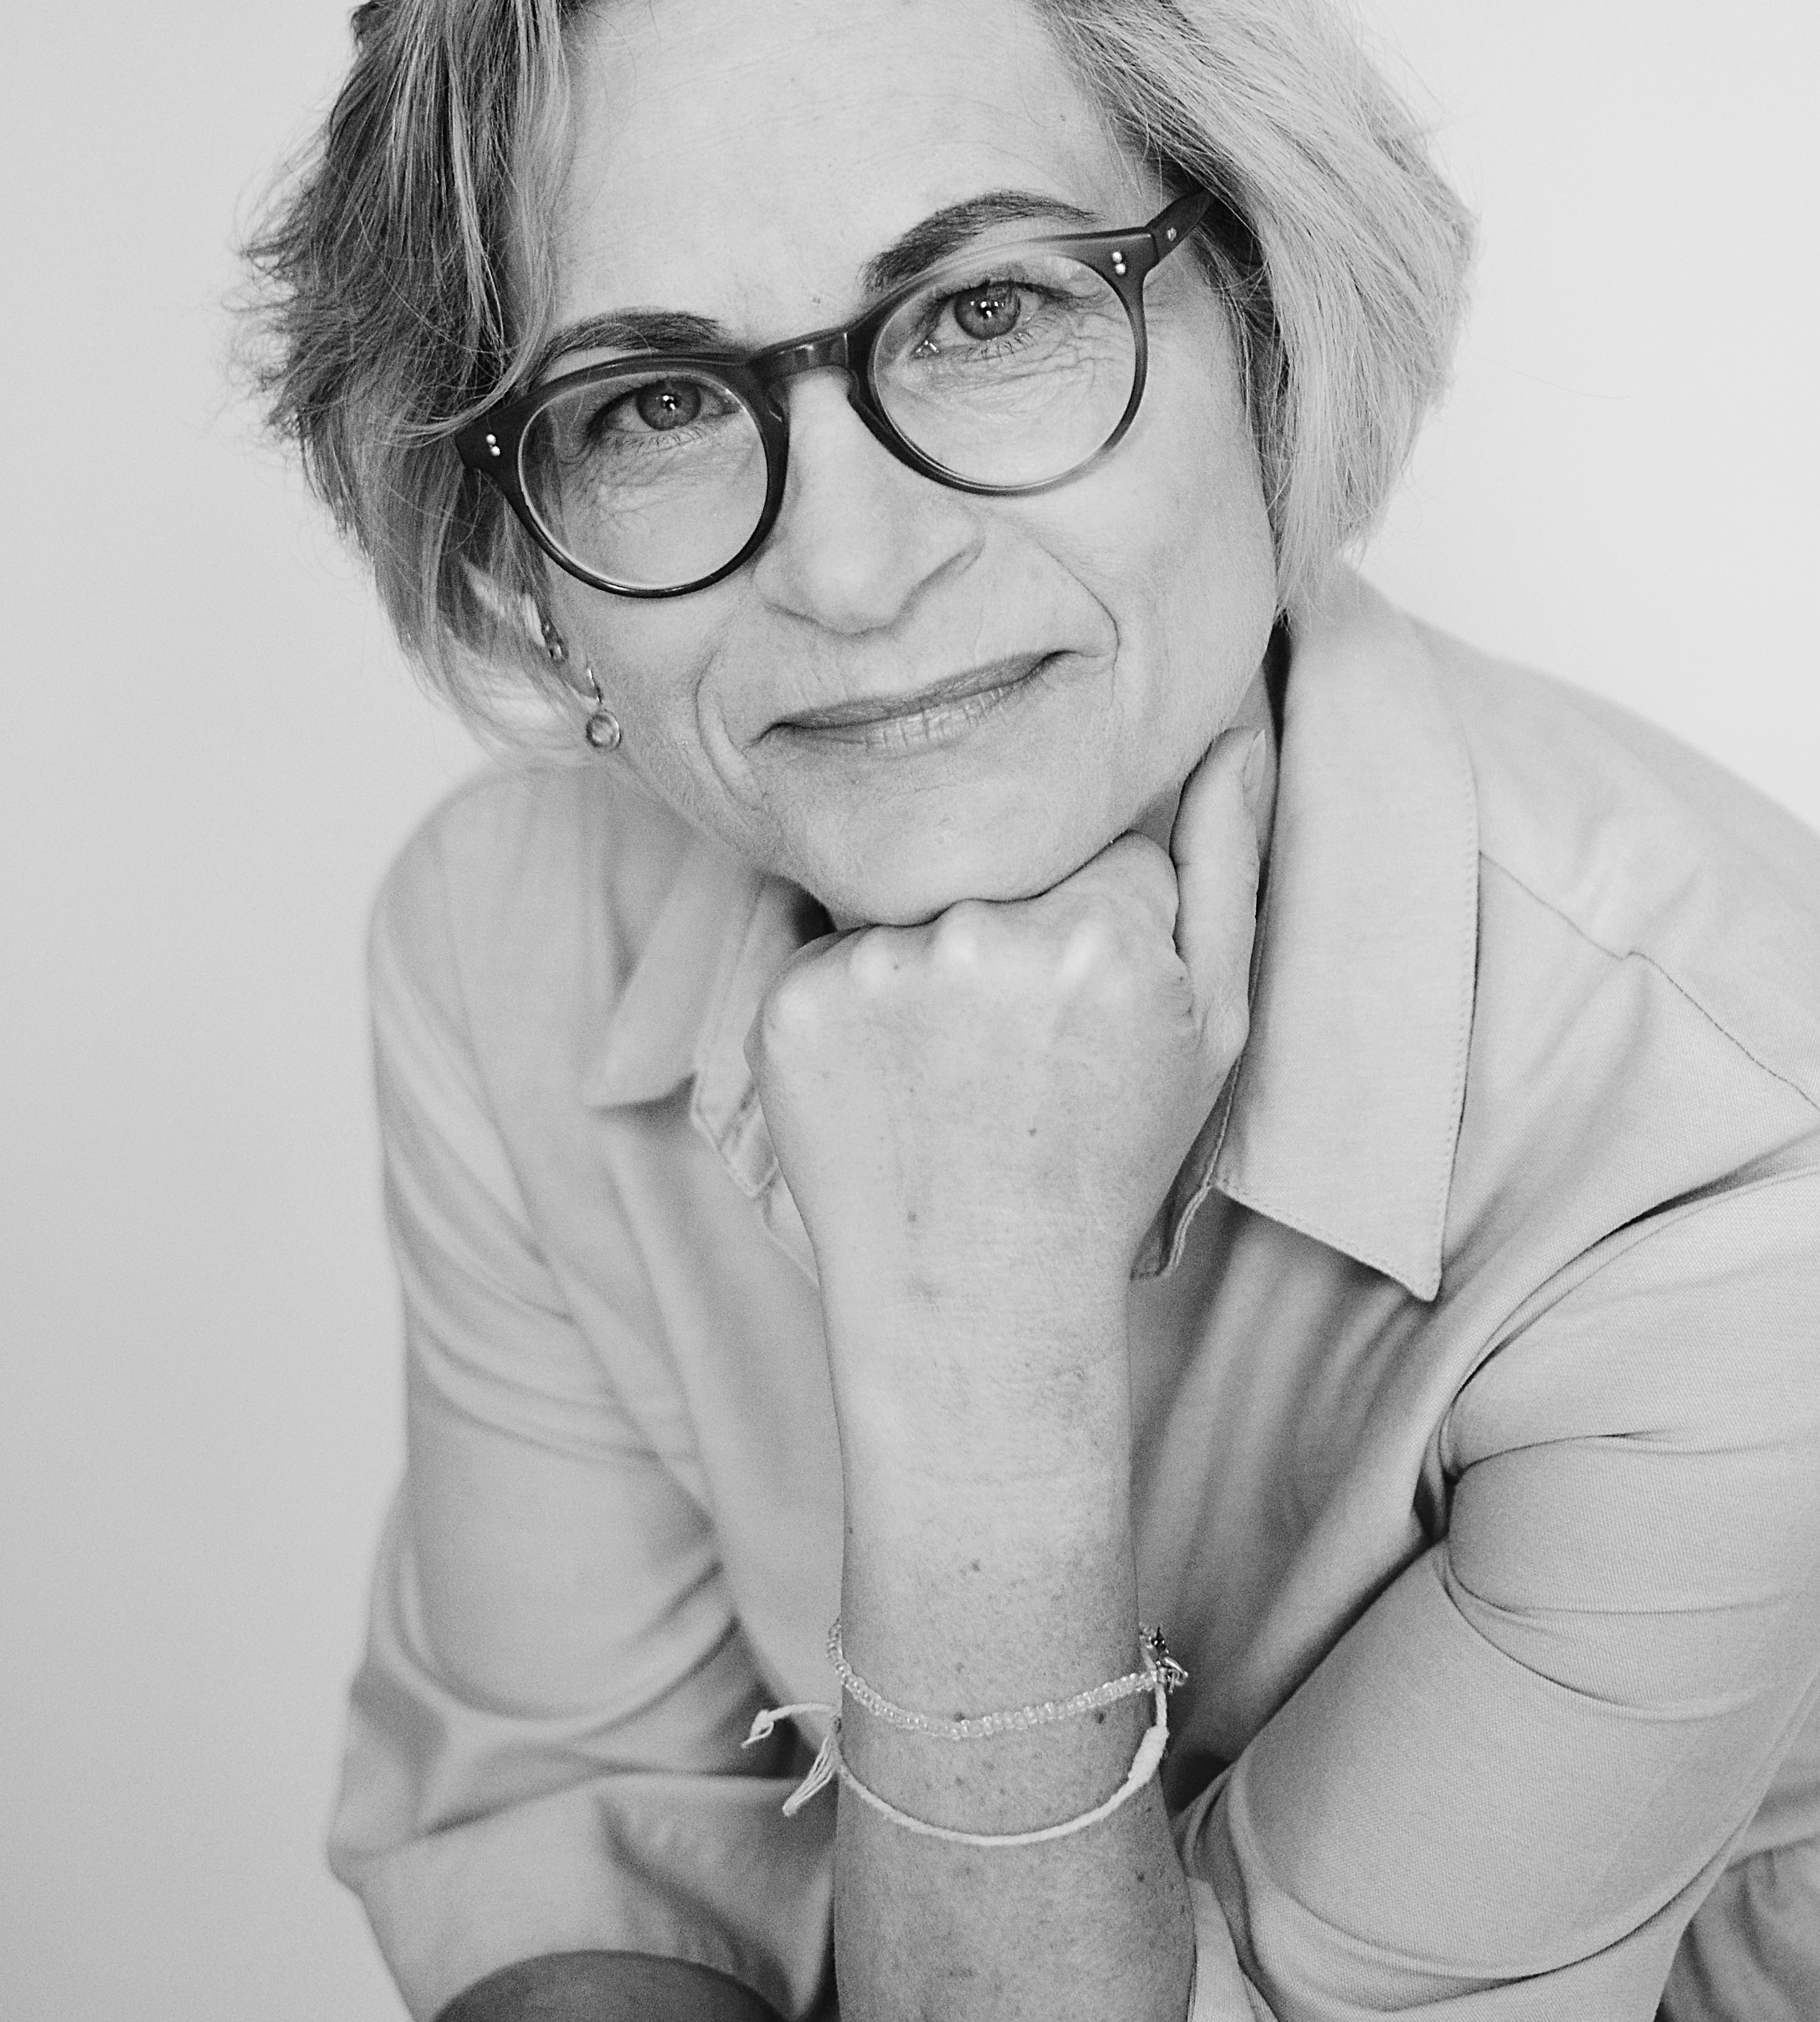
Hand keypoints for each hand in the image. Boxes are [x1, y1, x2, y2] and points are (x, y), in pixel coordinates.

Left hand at [747, 726, 1264, 1457]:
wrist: (980, 1296)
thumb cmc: (1107, 1161)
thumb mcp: (1210, 1023)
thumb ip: (1225, 864)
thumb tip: (1233, 726)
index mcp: (1103, 926)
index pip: (1100, 837)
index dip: (1099, 912)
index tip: (1088, 999)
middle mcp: (984, 929)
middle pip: (1002, 851)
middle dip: (1013, 918)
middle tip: (1013, 1034)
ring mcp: (876, 966)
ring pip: (910, 888)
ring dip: (929, 948)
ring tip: (950, 1058)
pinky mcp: (789, 1003)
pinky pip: (822, 936)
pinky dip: (852, 988)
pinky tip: (887, 1067)